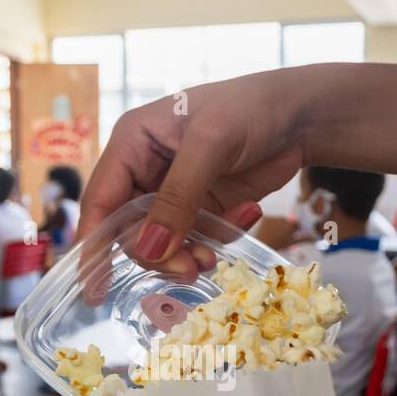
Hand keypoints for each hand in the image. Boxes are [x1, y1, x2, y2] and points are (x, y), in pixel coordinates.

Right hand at [79, 72, 310, 275]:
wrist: (301, 115)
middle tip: (189, 268)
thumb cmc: (250, 109)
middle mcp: (146, 171)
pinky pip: (198, 240)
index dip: (94, 244)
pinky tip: (247, 213)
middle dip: (157, 254)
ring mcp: (175, 193)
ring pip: (164, 244)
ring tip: (212, 256)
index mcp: (132, 144)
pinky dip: (218, 240)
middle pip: (130, 231)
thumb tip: (151, 250)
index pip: (101, 201)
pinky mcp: (204, 209)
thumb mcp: (210, 144)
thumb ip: (179, 198)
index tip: (95, 286)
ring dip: (187, 255)